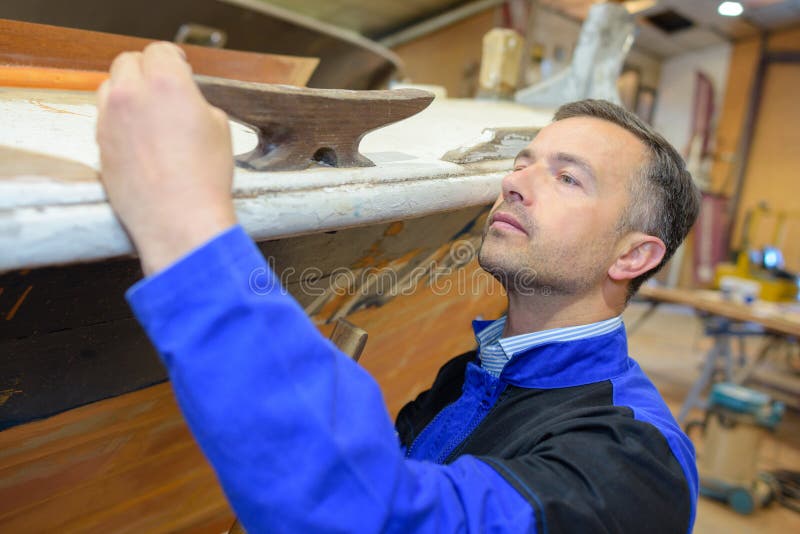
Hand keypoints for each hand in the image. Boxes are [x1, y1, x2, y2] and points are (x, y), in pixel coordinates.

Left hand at [96, 42, 236, 275]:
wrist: (180, 221)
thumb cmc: (205, 179)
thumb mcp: (219, 128)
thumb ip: (195, 102)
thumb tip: (184, 101)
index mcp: (165, 84)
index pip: (159, 51)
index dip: (173, 57)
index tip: (179, 65)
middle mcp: (130, 95)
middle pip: (128, 63)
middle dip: (147, 69)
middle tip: (163, 86)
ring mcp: (109, 120)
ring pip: (110, 88)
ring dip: (128, 92)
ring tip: (149, 113)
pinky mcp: (99, 145)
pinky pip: (106, 119)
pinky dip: (120, 120)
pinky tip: (141, 140)